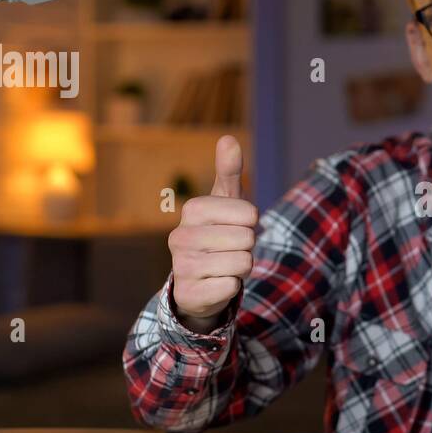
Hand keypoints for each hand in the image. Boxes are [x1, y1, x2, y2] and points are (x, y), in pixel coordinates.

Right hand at [168, 135, 257, 332]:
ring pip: (242, 263)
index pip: (249, 213)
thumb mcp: (224, 202)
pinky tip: (216, 284)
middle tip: (229, 249)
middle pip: (247, 239)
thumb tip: (228, 138)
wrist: (197, 281)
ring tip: (223, 266)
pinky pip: (232, 287)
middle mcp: (180, 237)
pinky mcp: (190, 294)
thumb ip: (228, 171)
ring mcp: (182, 268)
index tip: (234, 227)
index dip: (251, 223)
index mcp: (192, 210)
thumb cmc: (216, 234)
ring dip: (241, 267)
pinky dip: (232, 287)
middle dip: (247, 247)